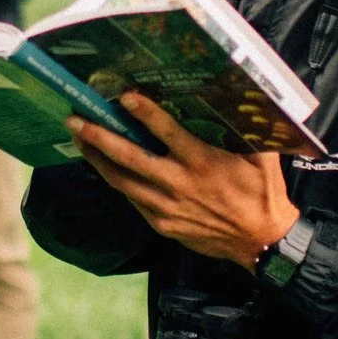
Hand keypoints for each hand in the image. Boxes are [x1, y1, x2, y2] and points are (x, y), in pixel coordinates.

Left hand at [67, 93, 296, 270]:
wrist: (260, 241)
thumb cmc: (262, 192)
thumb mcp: (261, 155)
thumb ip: (241, 129)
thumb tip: (233, 97)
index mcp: (202, 162)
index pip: (167, 133)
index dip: (144, 114)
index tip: (123, 97)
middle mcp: (179, 184)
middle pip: (130, 158)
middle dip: (99, 137)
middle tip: (75, 119)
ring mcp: (166, 207)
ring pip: (122, 181)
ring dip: (97, 159)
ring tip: (78, 139)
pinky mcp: (161, 224)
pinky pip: (132, 199)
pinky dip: (115, 181)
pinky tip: (103, 167)